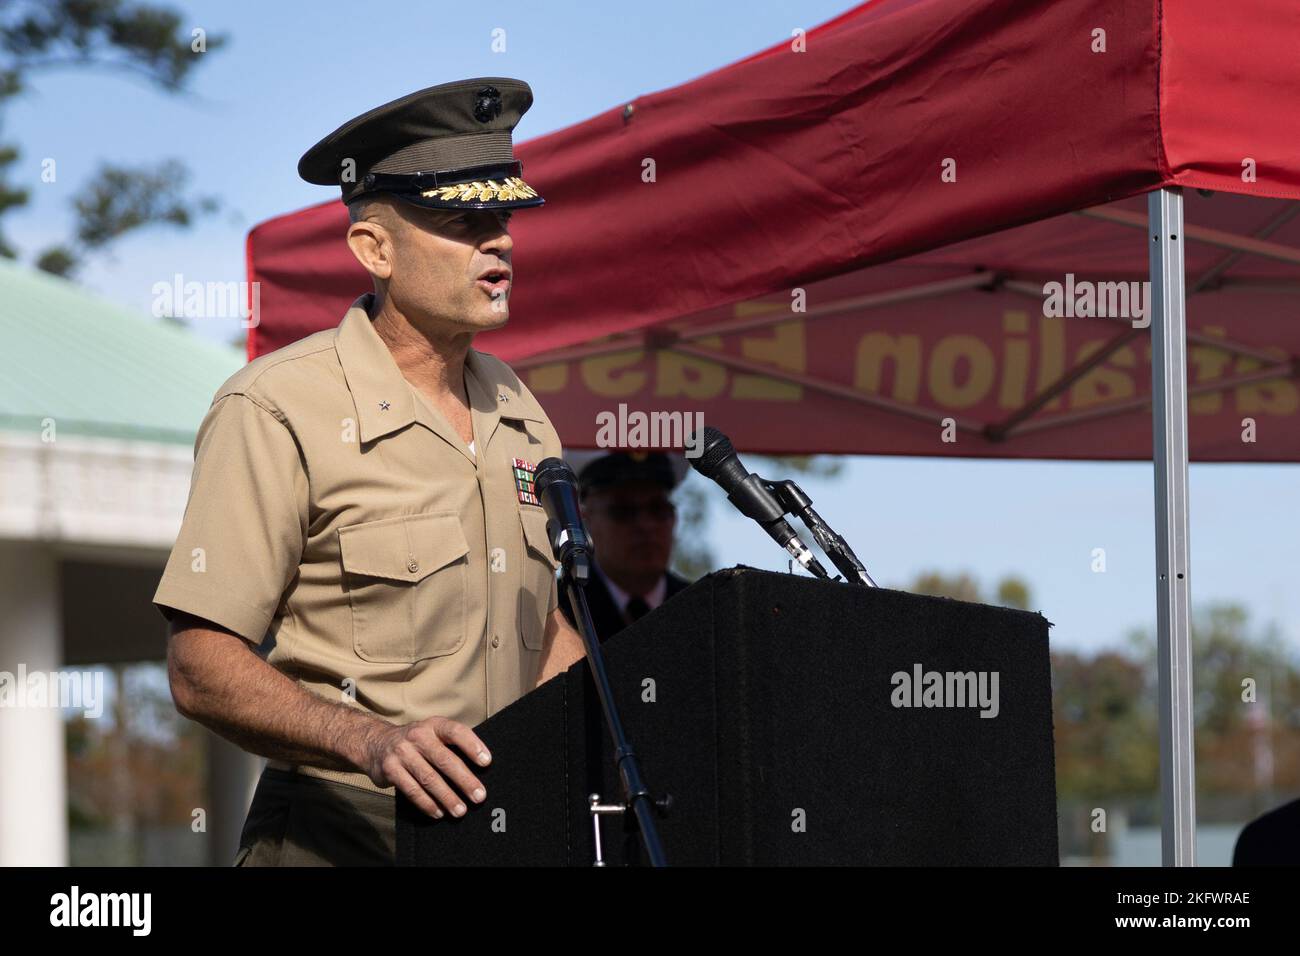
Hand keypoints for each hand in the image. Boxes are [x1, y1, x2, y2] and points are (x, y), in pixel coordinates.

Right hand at [363, 716, 491, 818]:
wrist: (376, 743)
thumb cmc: (416, 742)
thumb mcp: (433, 734)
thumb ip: (451, 746)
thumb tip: (480, 770)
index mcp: (434, 725)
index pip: (456, 731)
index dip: (472, 746)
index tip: (487, 762)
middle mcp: (417, 736)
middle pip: (444, 760)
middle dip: (464, 780)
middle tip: (479, 796)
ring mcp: (402, 752)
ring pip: (429, 778)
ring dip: (447, 797)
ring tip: (460, 810)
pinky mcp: (390, 769)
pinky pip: (412, 790)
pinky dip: (427, 803)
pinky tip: (438, 812)